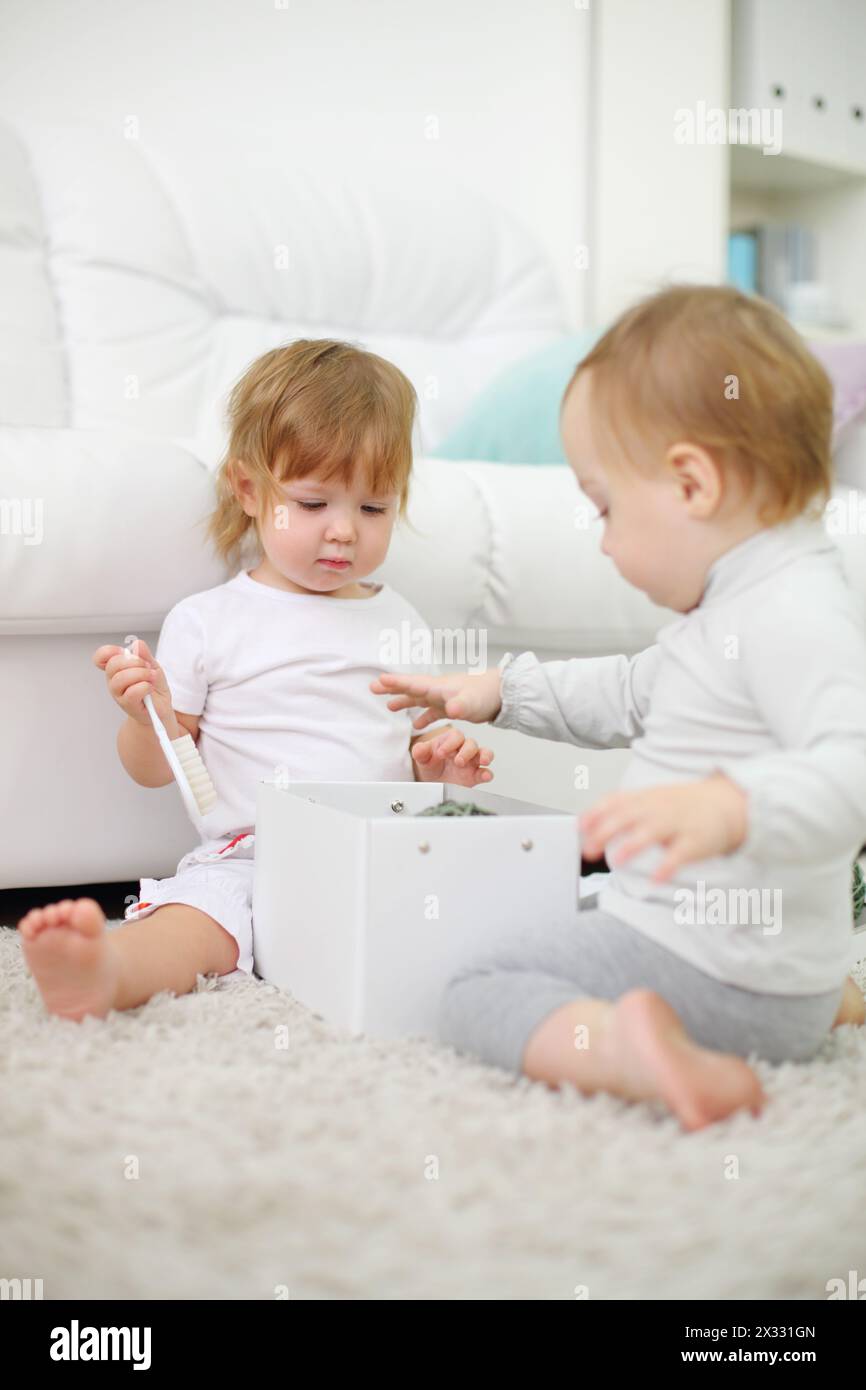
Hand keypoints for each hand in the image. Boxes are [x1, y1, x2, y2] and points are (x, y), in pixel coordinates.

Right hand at [92, 637, 176, 731]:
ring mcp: (118, 693)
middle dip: (134, 661)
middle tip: (147, 666)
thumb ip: (145, 656)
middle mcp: (114, 680)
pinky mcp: (127, 705)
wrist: (160, 709)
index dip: (109, 651)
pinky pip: (131, 692)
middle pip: (113, 664)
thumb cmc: (154, 688)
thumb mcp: (153, 667)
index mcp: (118, 668)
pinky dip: (144, 687)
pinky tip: (150, 687)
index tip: (124, 652)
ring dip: (141, 674)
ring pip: (120, 678)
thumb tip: (137, 644)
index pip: (102, 656)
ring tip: (152, 677)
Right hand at [370, 667, 501, 727]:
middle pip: (411, 688)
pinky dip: (423, 716)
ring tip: (389, 706)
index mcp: (440, 687)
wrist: (503, 694)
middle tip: (373, 688)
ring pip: (419, 698)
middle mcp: (440, 690)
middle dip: (393, 688)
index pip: (413, 684)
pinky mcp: (452, 706)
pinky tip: (417, 725)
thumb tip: (450, 710)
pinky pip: (432, 710)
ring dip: (404, 701)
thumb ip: (460, 706)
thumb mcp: (472, 702)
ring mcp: (445, 697)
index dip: (396, 683)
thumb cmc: (487, 695)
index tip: (379, 680)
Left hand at [411, 725, 494, 786]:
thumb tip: (418, 749)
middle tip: (458, 761)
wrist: (433, 782)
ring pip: (484, 753)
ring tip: (482, 761)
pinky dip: (487, 774)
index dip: (450, 743)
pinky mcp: (475, 776)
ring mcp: (471, 762)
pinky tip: (485, 776)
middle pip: (471, 743)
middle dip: (466, 751)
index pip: (455, 736)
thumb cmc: (430, 764)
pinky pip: (485, 772)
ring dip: (484, 756)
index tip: (441, 753)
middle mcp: (463, 749)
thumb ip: (420, 751)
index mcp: (450, 740)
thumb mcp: (422, 758)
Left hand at [579, 774, 748, 882]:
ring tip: (616, 860)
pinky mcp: (696, 841)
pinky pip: (681, 854)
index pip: (615, 801)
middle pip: (628, 816)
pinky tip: (655, 879)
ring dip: (632, 845)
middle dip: (605, 831)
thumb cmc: (681, 806)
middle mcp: (658, 808)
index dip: (595, 813)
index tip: (578, 827)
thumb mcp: (651, 799)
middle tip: (587, 850)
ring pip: (652, 832)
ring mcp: (677, 823)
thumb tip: (585, 824)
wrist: (726, 804)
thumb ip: (621, 810)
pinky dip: (668, 866)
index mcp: (644, 798)